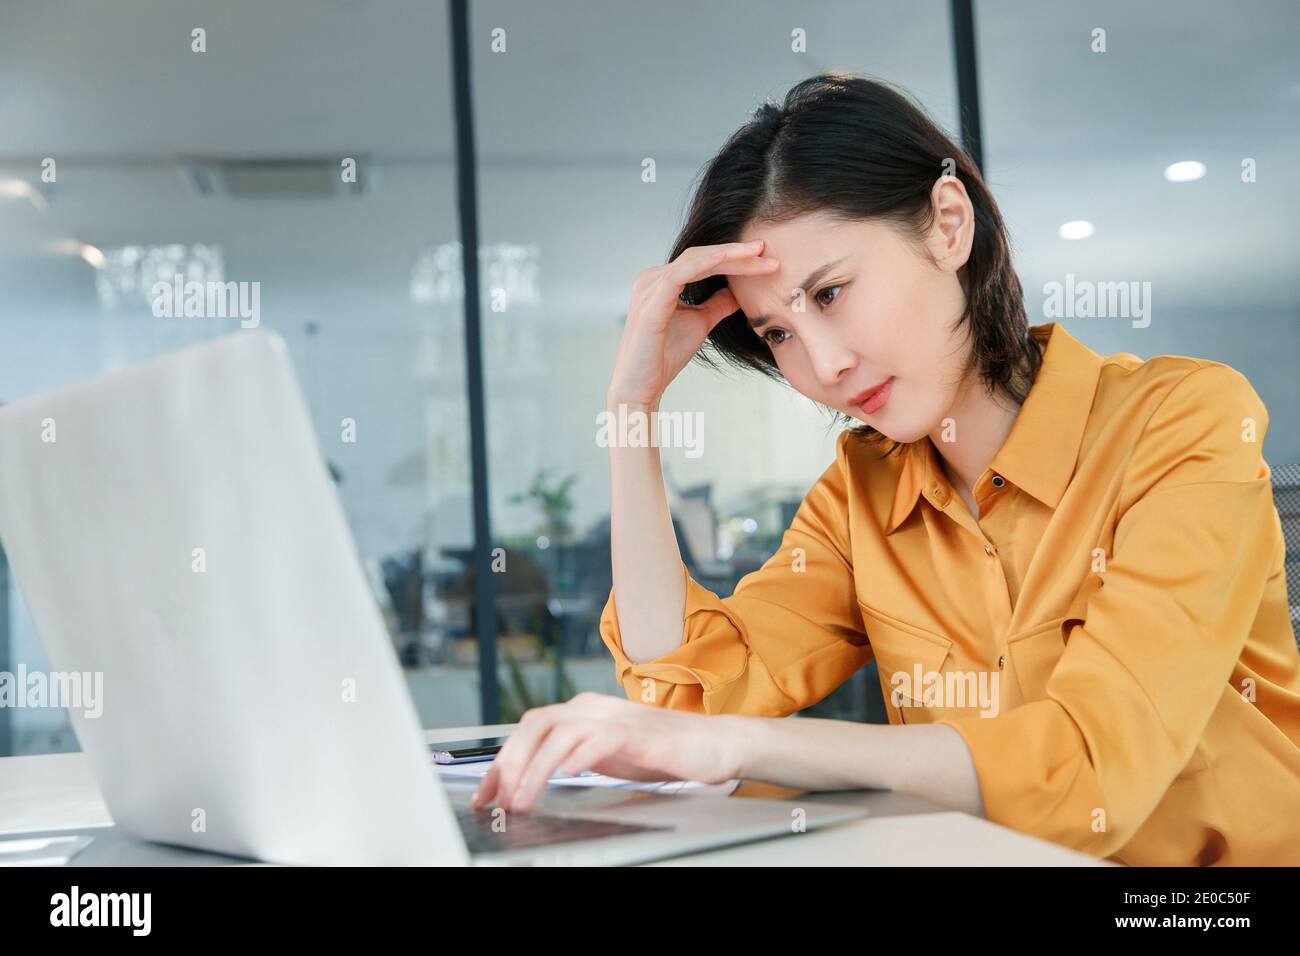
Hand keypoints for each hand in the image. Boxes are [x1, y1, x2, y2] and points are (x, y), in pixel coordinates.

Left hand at [470, 692, 742, 812]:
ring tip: (523, 798)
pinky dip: (580, 753)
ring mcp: (617, 718)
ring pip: (561, 732)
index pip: (530, 730)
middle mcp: (595, 709)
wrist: (716, 744)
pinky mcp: (641, 734)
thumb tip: (528, 781)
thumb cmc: (663, 751)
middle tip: (497, 798)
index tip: (484, 794)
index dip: (501, 761)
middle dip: (510, 762)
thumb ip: (572, 758)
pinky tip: (569, 772)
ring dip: (536, 767)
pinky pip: (602, 738)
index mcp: (583, 712)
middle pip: (536, 724)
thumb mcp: (606, 756)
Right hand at [606, 239, 778, 407]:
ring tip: (759, 256)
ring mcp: (649, 287)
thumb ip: (716, 305)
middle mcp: (651, 278)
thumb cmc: (664, 358)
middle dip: (736, 253)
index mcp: (661, 282)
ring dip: (729, 256)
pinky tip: (732, 260)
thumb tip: (737, 291)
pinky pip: (683, 273)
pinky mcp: (651, 301)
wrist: (640, 387)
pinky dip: (709, 263)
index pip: (702, 261)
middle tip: (767, 250)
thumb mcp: (699, 323)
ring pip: (696, 260)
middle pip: (701, 256)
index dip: (734, 258)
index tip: (765, 259)